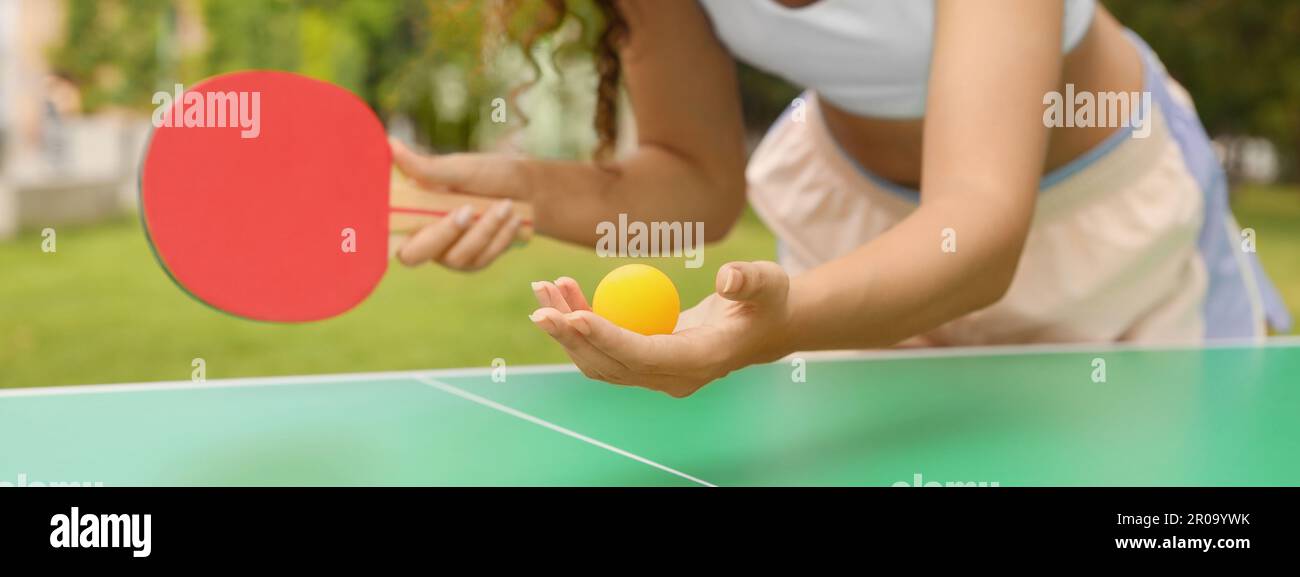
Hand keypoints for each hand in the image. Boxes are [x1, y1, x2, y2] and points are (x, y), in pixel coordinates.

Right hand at [390, 139, 532, 270]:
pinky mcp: (474, 262)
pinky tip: (513, 219)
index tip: (400, 220)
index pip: (385, 233)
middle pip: (413, 255)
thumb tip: (390, 144)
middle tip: (467, 210)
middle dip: (443, 233)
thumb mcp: (458, 168)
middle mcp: (424, 237)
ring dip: (484, 230)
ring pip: (456, 257)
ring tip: (506, 205)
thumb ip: (424, 168)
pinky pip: (481, 259)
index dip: (381, 237)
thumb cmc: (487, 174)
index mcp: (411, 212)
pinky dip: (498, 237)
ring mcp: (449, 254)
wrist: (528, 189)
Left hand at [529, 261, 791, 396]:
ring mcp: (655, 373)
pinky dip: (580, 322)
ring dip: (566, 329)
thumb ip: (749, 281)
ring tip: (543, 290)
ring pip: (599, 359)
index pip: (642, 355)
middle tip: (541, 306)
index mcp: (699, 361)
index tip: (575, 315)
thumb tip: (726, 277)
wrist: (764, 327)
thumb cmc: (767, 301)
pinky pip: (603, 345)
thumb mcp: (768, 283)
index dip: (606, 338)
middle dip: (571, 338)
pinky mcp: (644, 360)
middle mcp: (671, 376)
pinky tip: (564, 292)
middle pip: (610, 365)